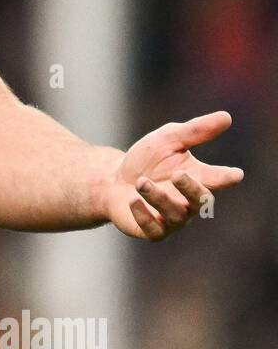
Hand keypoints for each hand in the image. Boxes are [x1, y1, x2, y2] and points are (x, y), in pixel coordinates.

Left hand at [104, 110, 243, 240]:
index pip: (217, 178)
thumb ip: (194, 131)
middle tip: (178, 175)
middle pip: (200, 200)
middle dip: (191, 189)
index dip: (226, 177)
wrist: (113, 180)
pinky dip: (144, 215)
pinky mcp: (153, 231)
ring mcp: (172, 219)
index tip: (236, 175)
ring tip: (141, 181)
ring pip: (174, 213)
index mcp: (197, 177)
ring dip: (158, 196)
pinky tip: (133, 201)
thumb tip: (226, 117)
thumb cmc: (146, 160)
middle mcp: (189, 201)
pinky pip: (155, 230)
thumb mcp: (167, 139)